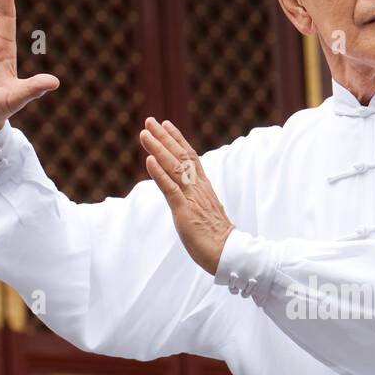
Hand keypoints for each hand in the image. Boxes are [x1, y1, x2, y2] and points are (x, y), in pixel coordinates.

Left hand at [140, 116, 233, 275]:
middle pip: (180, 156)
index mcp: (204, 187)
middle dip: (164, 138)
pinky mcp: (185, 212)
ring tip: (145, 133)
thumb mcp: (205, 212)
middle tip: (150, 120)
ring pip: (174, 168)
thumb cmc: (217, 238)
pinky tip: (149, 161)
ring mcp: (192, 198)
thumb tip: (188, 193)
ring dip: (158, 149)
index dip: (177, 140)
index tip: (166, 125)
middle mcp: (198, 188)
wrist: (229, 254)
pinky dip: (159, 174)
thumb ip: (197, 199)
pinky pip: (171, 190)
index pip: (190, 157)